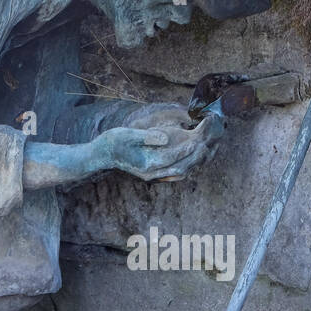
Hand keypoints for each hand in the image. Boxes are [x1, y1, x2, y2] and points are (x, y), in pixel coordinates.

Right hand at [96, 112, 223, 181]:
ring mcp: (154, 175)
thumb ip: (146, 137)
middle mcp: (152, 173)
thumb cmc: (113, 143)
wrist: (102, 156)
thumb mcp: (126, 135)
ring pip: (180, 172)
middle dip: (195, 155)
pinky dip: (187, 165)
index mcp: (145, 164)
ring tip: (207, 148)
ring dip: (194, 161)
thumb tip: (165, 137)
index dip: (186, 147)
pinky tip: (194, 157)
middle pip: (180, 167)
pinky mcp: (154, 174)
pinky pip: (176, 173)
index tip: (198, 137)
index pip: (171, 157)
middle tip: (208, 142)